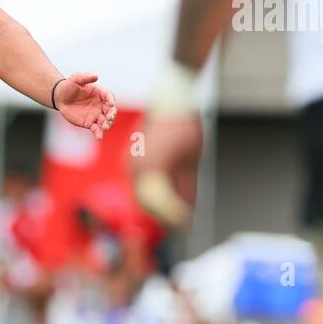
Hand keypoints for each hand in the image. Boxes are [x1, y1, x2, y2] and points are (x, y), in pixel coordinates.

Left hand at [56, 73, 116, 139]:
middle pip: (110, 110)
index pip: (109, 96)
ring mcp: (96, 114)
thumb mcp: (75, 79)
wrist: (60, 98)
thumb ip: (85, 77)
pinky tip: (99, 138)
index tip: (111, 104)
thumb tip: (96, 76)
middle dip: (111, 114)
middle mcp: (100, 104)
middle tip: (110, 117)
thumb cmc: (68, 87)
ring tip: (105, 127)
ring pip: (104, 120)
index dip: (111, 100)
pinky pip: (96, 129)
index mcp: (100, 93)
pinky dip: (98, 133)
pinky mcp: (90, 123)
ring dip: (106, 124)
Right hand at [133, 112, 202, 227]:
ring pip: (140, 194)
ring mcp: (130, 163)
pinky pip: (138, 183)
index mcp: (152, 169)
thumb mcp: (192, 160)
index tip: (186, 224)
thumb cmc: (185, 126)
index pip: (160, 204)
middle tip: (182, 224)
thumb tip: (187, 210)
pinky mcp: (129, 159)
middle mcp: (135, 167)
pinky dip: (152, 192)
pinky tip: (167, 193)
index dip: (173, 217)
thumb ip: (187, 187)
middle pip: (146, 203)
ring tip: (177, 211)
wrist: (169, 99)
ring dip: (156, 205)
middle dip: (163, 215)